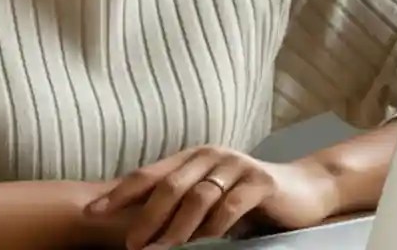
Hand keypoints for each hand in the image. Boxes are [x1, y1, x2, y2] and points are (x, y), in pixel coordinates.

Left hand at [84, 146, 337, 249]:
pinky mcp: (260, 181)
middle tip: (130, 243)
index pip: (149, 174)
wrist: (303, 190)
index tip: (93, 213)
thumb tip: (133, 228)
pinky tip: (206, 240)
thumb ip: (178, 204)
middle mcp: (211, 156)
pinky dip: (215, 225)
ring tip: (161, 248)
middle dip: (145, 216)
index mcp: (192, 157)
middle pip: (169, 186)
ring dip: (176, 226)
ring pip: (197, 196)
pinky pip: (231, 205)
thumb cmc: (246, 198)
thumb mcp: (208, 198)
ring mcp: (236, 166)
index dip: (120, 193)